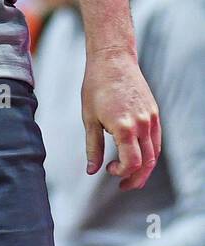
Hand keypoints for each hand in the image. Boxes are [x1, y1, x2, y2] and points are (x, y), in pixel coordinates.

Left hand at [81, 49, 160, 189]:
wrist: (112, 60)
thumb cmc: (95, 87)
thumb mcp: (88, 118)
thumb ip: (92, 147)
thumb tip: (91, 171)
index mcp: (124, 127)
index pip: (131, 162)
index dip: (121, 172)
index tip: (109, 170)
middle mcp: (142, 125)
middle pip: (147, 162)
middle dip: (136, 177)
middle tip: (124, 186)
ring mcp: (151, 119)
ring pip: (154, 153)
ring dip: (145, 168)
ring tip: (131, 176)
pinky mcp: (154, 113)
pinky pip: (156, 139)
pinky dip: (149, 152)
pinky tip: (138, 156)